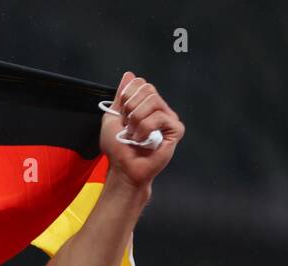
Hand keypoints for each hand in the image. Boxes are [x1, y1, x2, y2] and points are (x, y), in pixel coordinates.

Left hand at [100, 72, 184, 188]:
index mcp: (145, 104)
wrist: (123, 168)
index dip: (126, 98)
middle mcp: (159, 108)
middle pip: (148, 89)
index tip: (122, 116)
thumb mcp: (112, 118)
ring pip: (153, 101)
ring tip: (134, 135)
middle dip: (131, 109)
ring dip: (136, 120)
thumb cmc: (118, 148)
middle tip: (128, 127)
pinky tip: (142, 140)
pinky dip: (145, 129)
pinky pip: (159, 117)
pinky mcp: (176, 129)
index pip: (140, 83)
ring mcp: (169, 118)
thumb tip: (129, 75)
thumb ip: (121, 96)